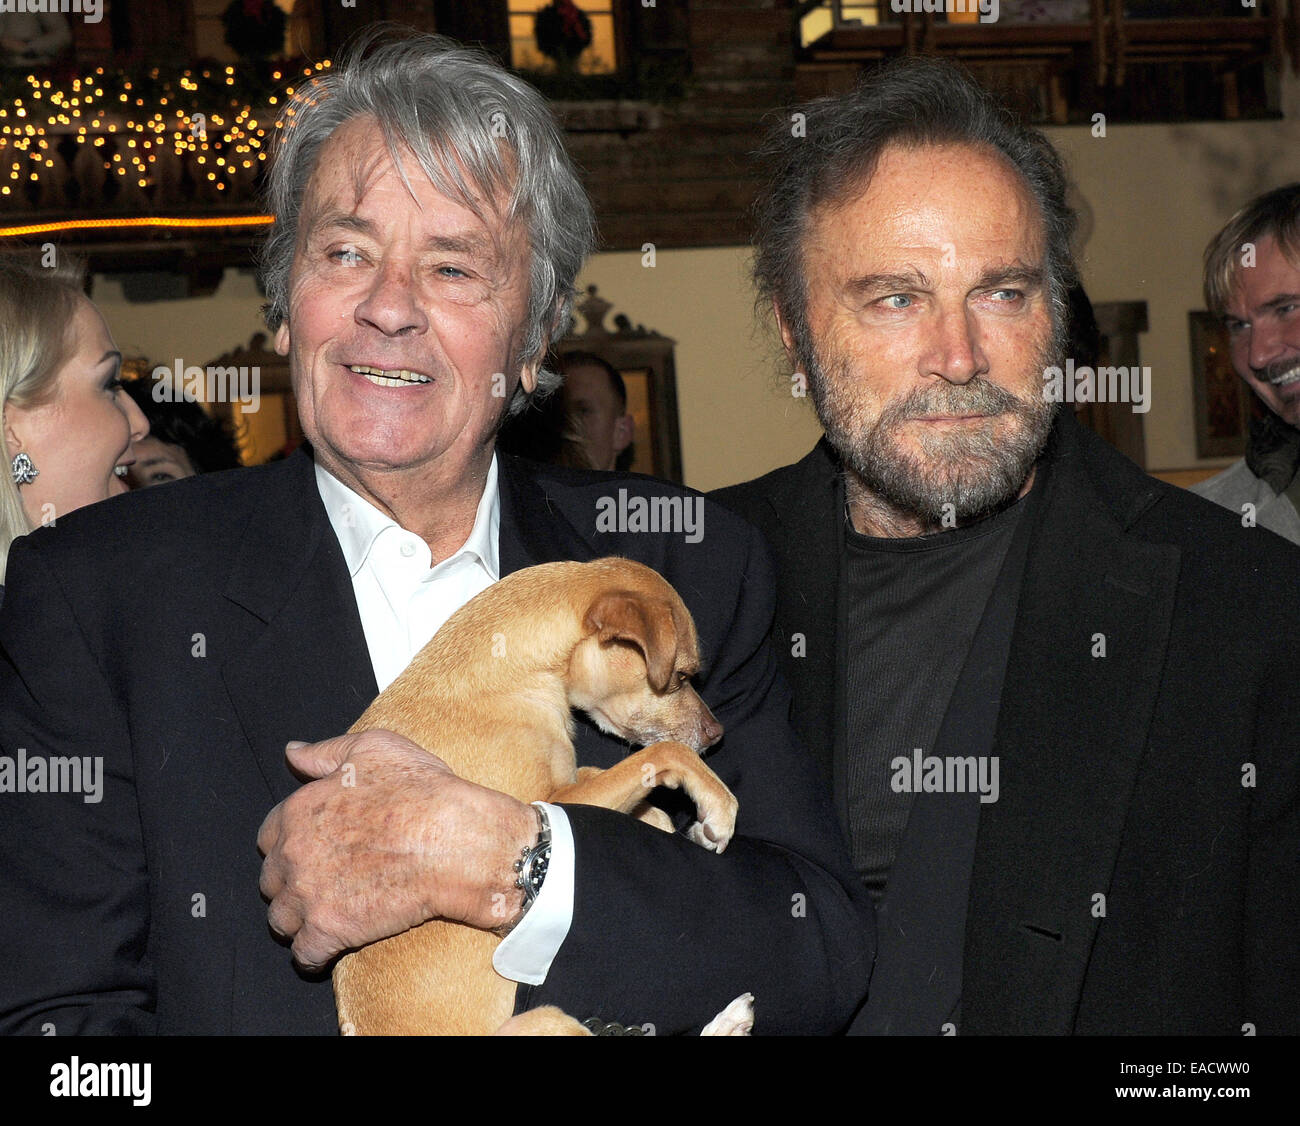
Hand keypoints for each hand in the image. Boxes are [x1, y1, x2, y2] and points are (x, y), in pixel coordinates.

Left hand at [256, 729, 537, 969]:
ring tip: (325, 915)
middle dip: (291, 883)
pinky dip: (315, 954)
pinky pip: (304, 955)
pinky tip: (330, 946)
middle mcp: (294, 855)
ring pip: (281, 920)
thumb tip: (293, 753)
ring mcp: (307, 896)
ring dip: (298, 920)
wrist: (455, 842)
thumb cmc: (421, 792)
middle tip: (322, 883)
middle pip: (271, 881)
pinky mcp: (328, 931)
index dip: (289, 843)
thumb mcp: (373, 750)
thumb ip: (326, 752)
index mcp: (299, 811)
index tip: (311, 850)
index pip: (268, 836)